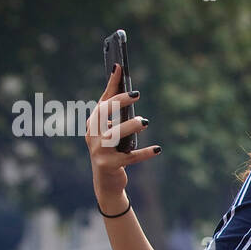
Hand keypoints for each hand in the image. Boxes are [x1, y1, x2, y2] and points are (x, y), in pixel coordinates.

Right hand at [84, 64, 159, 210]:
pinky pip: (129, 157)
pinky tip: (157, 149)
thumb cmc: (111, 149)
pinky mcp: (111, 165)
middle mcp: (93, 136)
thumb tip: (124, 83)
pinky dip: (143, 153)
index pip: (102, 101)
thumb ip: (114, 109)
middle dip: (119, 102)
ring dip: (130, 127)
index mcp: (93, 124)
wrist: (106, 181)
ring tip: (144, 121)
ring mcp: (100, 151)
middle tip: (136, 94)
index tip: (119, 68)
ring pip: (114, 135)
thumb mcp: (111, 130)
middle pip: (103, 114)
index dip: (111, 85)